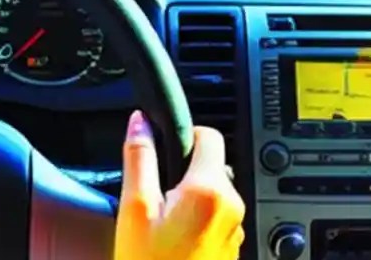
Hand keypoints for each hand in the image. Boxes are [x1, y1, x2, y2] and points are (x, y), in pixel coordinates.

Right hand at [115, 111, 244, 259]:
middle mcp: (233, 207)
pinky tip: (174, 242)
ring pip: (213, 194)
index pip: (209, 133)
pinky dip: (196, 222)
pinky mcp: (232, 249)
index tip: (163, 149)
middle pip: (211, 165)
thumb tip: (140, 123)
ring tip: (162, 225)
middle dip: (183, 172)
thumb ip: (140, 158)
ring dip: (189, 199)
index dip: (184, 134)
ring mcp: (236, 231)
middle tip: (155, 198)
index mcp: (210, 190)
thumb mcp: (135, 209)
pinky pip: (216, 220)